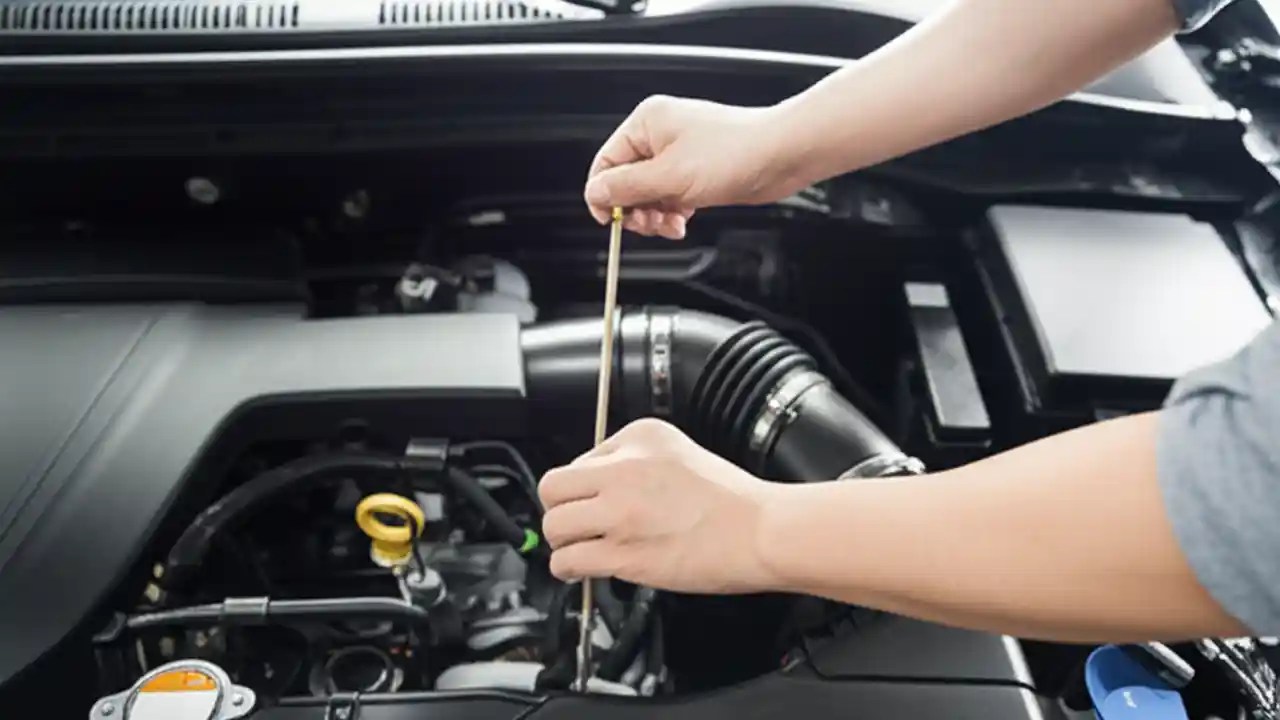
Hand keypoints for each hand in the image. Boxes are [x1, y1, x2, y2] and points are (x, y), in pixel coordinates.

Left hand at [538, 418, 783, 592]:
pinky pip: (568, 560)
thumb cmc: (730, 500)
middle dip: (558, 509)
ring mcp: (621, 512)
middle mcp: (623, 469)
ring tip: (576, 549)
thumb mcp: (678, 451)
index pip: (580, 459)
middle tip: (574, 524)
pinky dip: (566, 569)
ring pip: (554, 525)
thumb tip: (595, 482)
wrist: (761, 531)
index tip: (596, 502)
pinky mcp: (624, 553)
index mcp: (638, 437)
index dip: (584, 487)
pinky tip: (577, 570)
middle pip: (552, 488)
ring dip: (561, 542)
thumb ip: (633, 459)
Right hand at [584, 96, 805, 239]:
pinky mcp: (695, 172)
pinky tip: (682, 222)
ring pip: (649, 194)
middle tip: (649, 224)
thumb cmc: (735, 152)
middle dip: (636, 209)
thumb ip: (627, 187)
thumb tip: (595, 194)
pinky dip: (673, 214)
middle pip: (626, 182)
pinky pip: (670, 197)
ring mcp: (679, 154)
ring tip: (670, 224)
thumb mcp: (670, 177)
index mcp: (646, 123)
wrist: (781, 155)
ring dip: (656, 216)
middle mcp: (660, 135)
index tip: (611, 221)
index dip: (604, 196)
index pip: (606, 163)